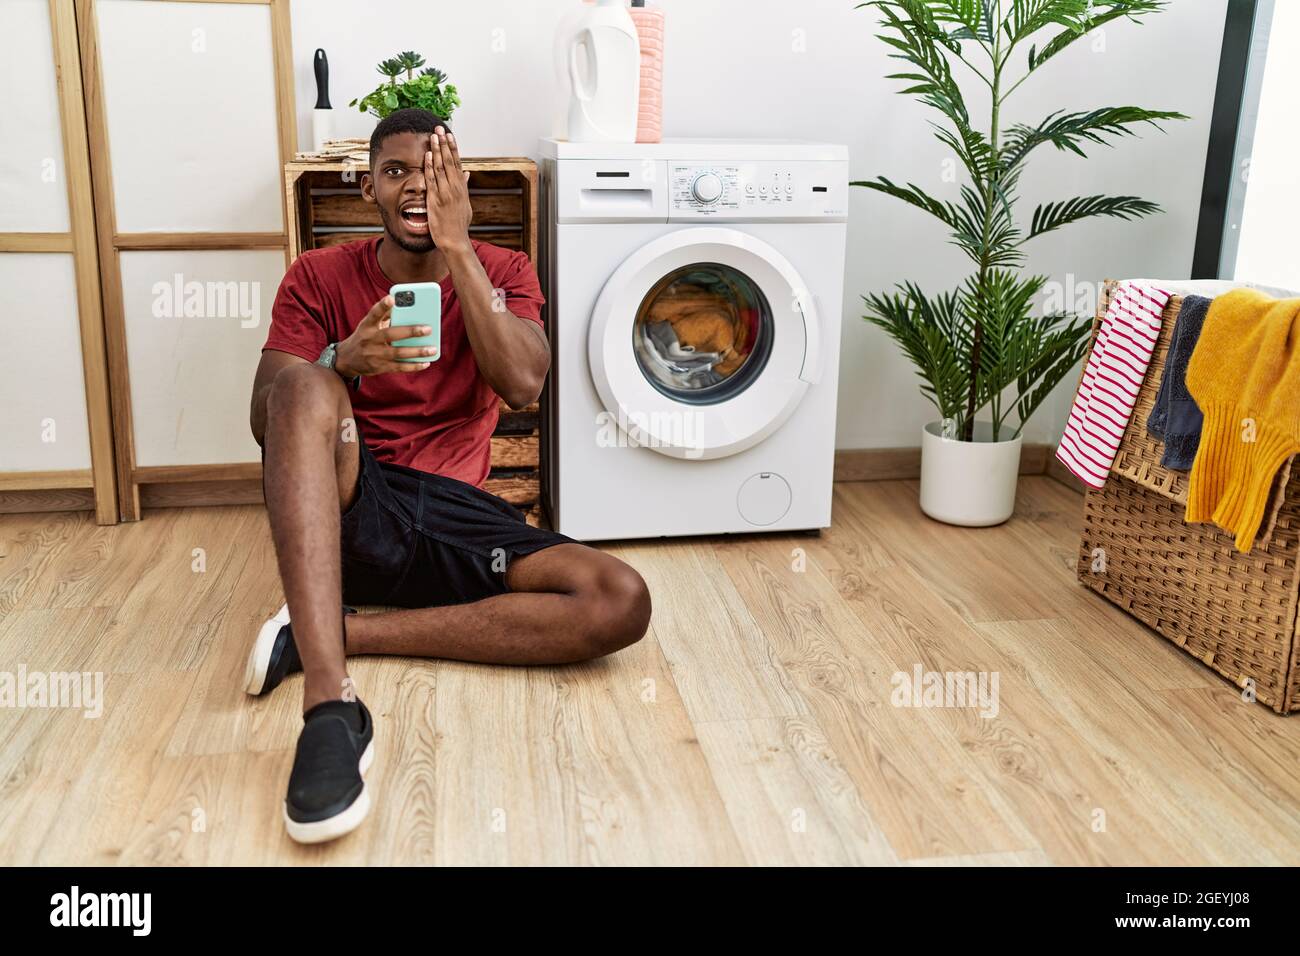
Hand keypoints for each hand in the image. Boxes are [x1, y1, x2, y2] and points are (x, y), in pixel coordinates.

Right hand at [335, 295, 437, 375]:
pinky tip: (426, 363)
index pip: (374, 314)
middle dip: (411, 332)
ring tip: (432, 349)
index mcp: (367, 325)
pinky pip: (399, 367)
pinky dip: (414, 366)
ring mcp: (375, 354)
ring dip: (417, 352)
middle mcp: (370, 339)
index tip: (392, 298)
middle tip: (428, 329)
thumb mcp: (369, 325)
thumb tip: (406, 307)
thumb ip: (385, 316)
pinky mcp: (380, 367)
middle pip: (391, 334)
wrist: (347, 359)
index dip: (382, 306)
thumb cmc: (365, 337)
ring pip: (398, 353)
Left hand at [423, 127, 472, 252]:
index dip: (453, 148)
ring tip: (433, 135)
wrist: (454, 240)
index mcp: (461, 188)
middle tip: (439, 128)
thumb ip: (464, 187)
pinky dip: (430, 166)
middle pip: (449, 161)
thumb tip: (466, 173)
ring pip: (441, 166)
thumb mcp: (465, 204)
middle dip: (444, 143)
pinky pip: (432, 179)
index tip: (449, 135)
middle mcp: (455, 188)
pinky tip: (428, 155)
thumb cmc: (458, 225)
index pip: (457, 163)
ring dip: (437, 150)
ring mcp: (446, 193)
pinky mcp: (436, 199)